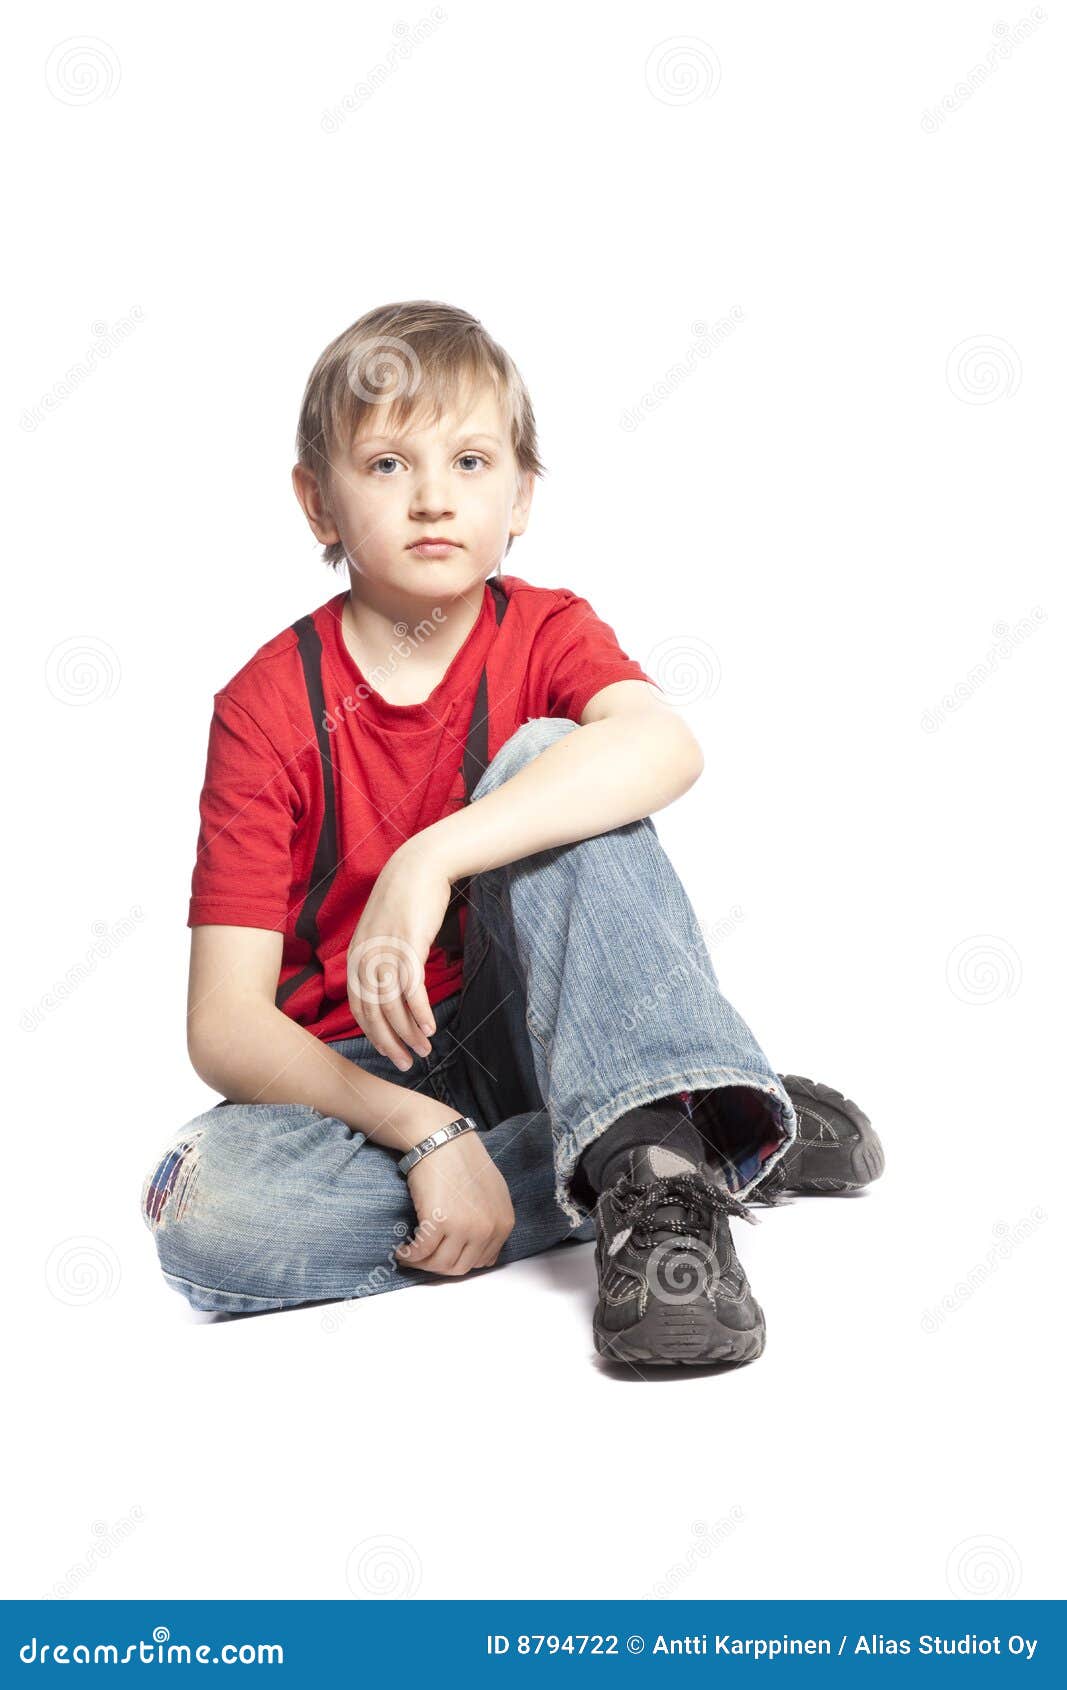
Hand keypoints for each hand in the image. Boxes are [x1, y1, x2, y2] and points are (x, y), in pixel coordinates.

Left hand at [346, 841, 453, 1069]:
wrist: (418, 866)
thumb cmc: (404, 898)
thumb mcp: (382, 931)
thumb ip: (379, 957)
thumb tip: (388, 985)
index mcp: (356, 955)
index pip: (358, 1005)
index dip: (372, 1032)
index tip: (387, 1051)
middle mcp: (366, 957)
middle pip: (373, 1011)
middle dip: (388, 1042)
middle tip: (404, 1063)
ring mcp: (386, 951)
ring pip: (393, 1005)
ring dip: (408, 1033)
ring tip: (423, 1051)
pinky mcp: (409, 945)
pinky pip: (412, 989)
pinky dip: (420, 1013)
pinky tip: (429, 1029)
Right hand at [397, 1131, 514, 1276]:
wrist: (441, 1138)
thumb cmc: (462, 1160)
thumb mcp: (492, 1192)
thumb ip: (491, 1221)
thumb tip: (480, 1251)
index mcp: (504, 1223)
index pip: (482, 1262)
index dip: (459, 1260)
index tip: (443, 1254)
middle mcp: (488, 1228)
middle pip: (459, 1267)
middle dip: (438, 1267)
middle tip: (423, 1258)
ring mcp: (465, 1227)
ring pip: (440, 1265)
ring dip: (421, 1264)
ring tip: (410, 1254)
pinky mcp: (440, 1222)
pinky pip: (421, 1253)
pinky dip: (409, 1256)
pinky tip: (402, 1250)